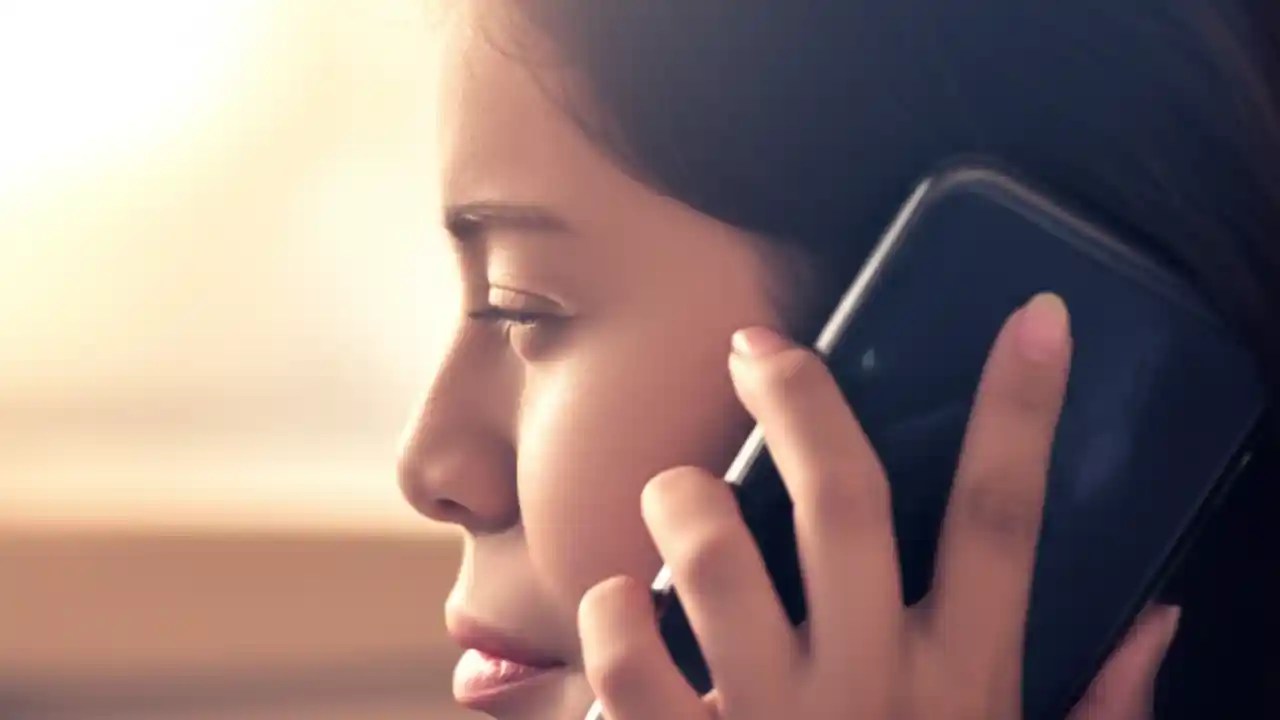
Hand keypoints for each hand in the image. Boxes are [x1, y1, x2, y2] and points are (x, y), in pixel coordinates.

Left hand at [578, 294, 1180, 718]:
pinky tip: (617, 600)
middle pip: (842, 498)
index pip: (1005, 520)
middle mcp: (870, 688)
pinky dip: (609, 610)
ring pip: (715, 554)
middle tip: (758, 348)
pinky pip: (625, 651)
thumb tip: (1158, 620)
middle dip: (800, 399)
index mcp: (964, 683)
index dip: (1025, 410)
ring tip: (673, 492)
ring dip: (684, 499)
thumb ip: (1098, 710)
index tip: (1035, 317)